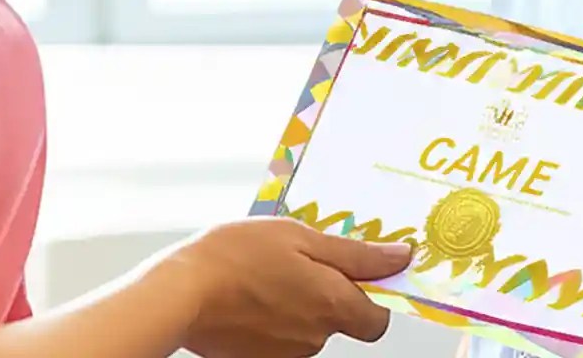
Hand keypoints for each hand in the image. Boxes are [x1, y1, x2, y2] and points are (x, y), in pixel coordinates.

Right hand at [160, 216, 413, 356]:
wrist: (180, 290)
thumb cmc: (236, 255)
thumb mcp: (301, 236)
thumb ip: (356, 253)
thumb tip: (402, 257)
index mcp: (334, 304)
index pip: (377, 319)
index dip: (371, 295)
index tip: (356, 271)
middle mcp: (315, 336)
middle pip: (338, 319)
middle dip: (324, 293)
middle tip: (296, 261)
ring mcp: (286, 352)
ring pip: (306, 327)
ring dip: (294, 303)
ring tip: (263, 273)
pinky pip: (277, 337)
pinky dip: (269, 319)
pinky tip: (248, 296)